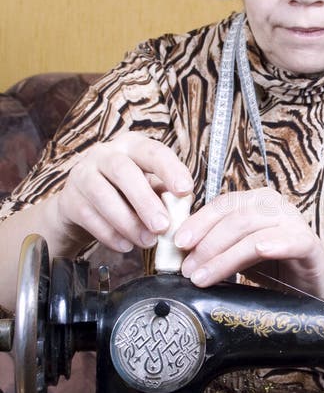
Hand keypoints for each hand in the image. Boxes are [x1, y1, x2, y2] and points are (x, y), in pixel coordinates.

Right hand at [54, 132, 193, 252]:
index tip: (185, 190)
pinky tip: (126, 246)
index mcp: (132, 146)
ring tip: (147, 242)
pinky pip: (88, 216)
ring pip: (102, 194)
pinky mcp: (69, 198)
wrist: (84, 207)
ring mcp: (83, 174)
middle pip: (123, 171)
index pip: (153, 151)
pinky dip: (110, 234)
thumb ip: (165, 194)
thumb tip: (183, 207)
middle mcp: (105, 154)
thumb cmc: (126, 194)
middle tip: (163, 227)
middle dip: (145, 201)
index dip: (170, 170)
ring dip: (128, 222)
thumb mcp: (149, 188)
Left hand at [175, 188, 323, 295]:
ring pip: (252, 232)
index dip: (198, 222)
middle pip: (234, 217)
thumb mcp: (242, 252)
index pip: (222, 205)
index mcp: (257, 201)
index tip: (178, 244)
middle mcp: (275, 206)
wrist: (319, 279)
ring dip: (224, 256)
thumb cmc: (277, 265)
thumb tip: (181, 255)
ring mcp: (294, 222)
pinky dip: (273, 244)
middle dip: (206, 244)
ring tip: (204, 276)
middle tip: (187, 269)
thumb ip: (219, 246)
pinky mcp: (309, 244)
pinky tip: (260, 252)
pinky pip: (289, 240)